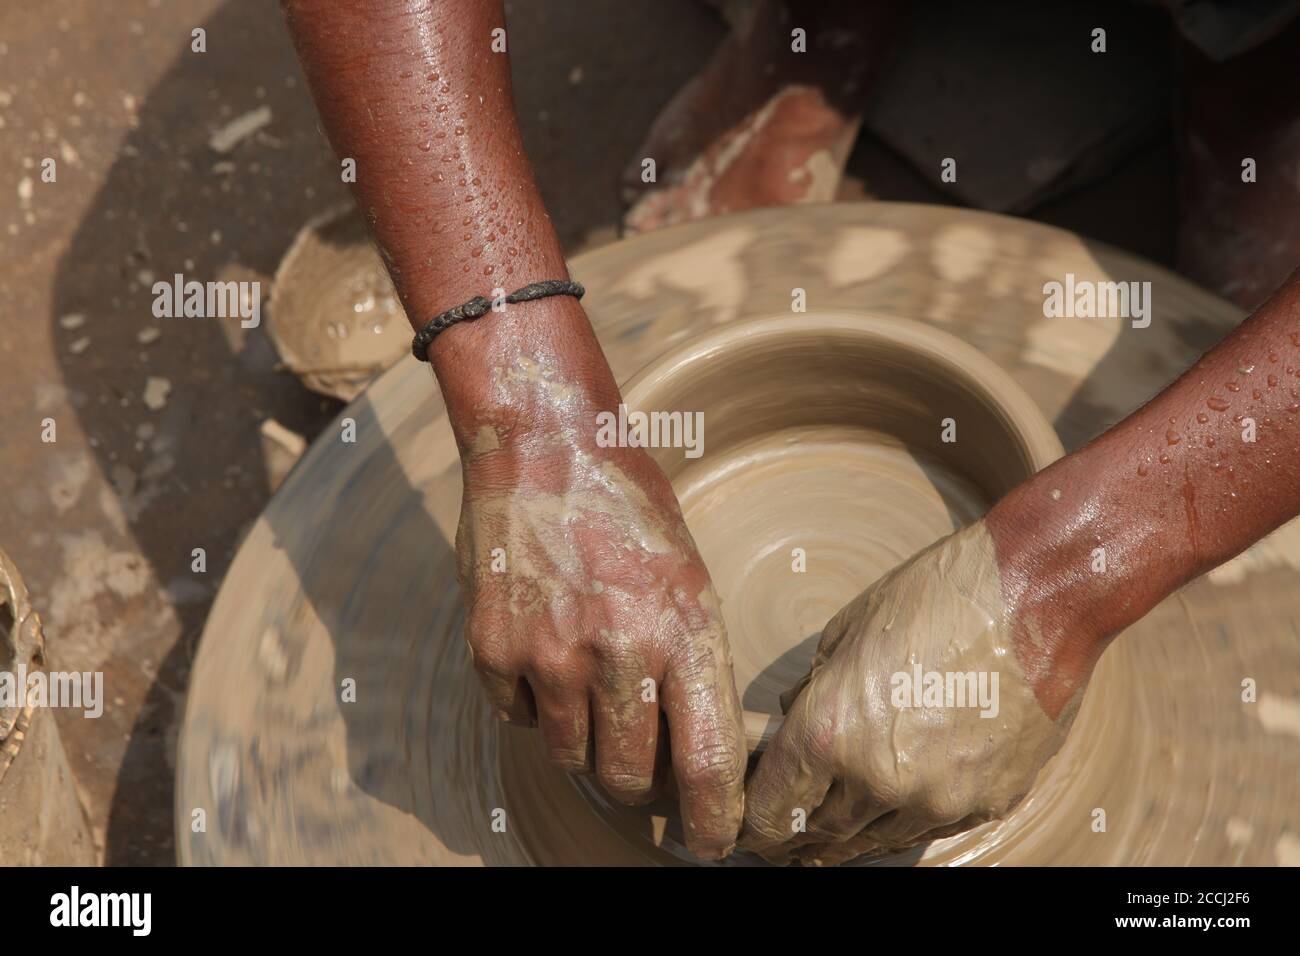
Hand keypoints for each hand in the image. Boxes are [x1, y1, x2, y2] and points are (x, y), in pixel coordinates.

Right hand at [454, 404, 746, 859]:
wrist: (544, 448)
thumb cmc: (629, 512)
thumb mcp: (690, 581)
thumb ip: (695, 667)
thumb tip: (698, 754)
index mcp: (686, 631)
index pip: (707, 764)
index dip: (713, 820)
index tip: (712, 842)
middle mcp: (618, 651)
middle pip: (629, 779)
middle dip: (640, 781)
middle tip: (642, 750)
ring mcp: (548, 654)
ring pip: (570, 756)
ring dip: (584, 737)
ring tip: (589, 677)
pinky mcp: (493, 648)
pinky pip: (517, 718)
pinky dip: (534, 701)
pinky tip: (545, 644)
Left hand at [739, 520, 1081, 865]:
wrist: (1035, 600)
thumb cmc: (937, 599)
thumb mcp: (848, 631)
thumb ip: (814, 687)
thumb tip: (794, 714)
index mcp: (830, 731)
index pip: (773, 805)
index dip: (756, 821)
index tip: (750, 826)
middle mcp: (878, 779)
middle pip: (821, 833)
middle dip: (796, 840)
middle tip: (781, 843)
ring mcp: (936, 798)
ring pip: (876, 840)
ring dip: (848, 841)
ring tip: (829, 846)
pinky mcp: (985, 802)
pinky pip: (929, 829)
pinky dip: (903, 825)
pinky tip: (890, 819)